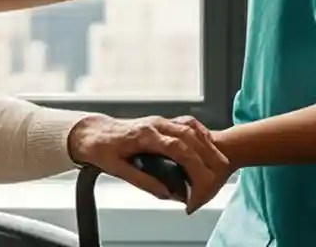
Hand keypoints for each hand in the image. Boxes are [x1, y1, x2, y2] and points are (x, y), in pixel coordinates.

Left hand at [67, 114, 233, 213]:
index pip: (175, 145)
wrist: (94, 131)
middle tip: (221, 169)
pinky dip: (201, 135)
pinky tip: (209, 146)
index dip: (193, 159)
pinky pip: (187, 125)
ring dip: (207, 144)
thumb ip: (143, 181)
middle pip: (188, 135)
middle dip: (207, 152)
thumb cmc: (103, 150)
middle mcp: (155, 124)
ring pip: (190, 128)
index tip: (205, 173)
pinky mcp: (163, 123)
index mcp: (143, 135)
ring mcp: (160, 121)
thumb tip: (166, 193)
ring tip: (220, 162)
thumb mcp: (117, 169)